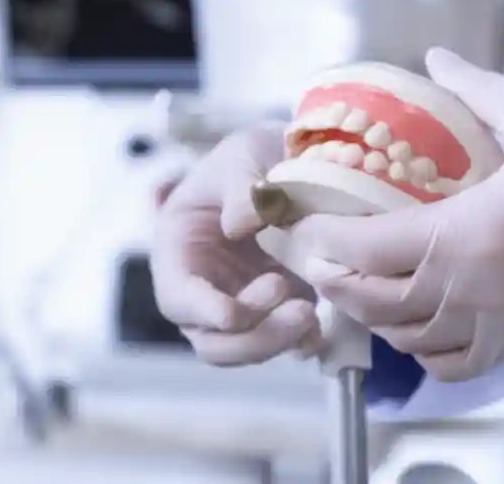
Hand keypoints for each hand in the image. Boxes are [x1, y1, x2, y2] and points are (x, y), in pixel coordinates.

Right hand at [151, 123, 322, 365]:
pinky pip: (285, 344)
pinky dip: (303, 342)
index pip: (178, 296)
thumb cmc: (253, 155)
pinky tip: (325, 321)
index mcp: (179, 248)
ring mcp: (241, 302)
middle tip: (295, 308)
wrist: (293, 161)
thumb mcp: (242, 154)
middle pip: (212, 341)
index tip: (233, 313)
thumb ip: (241, 185)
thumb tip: (242, 222)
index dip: (201, 312)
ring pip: (247, 349)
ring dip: (279, 341)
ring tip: (312, 310)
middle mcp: (205, 286)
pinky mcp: (278, 311)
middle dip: (251, 336)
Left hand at [293, 48, 503, 380]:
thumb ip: (473, 89)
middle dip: (333, 277)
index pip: (365, 247)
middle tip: (314, 248)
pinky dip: (422, 348)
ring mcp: (501, 322)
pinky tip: (415, 318)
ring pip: (407, 338)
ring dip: (371, 312)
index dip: (321, 236)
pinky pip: (455, 364)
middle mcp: (474, 290)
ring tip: (354, 277)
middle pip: (372, 300)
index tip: (299, 217)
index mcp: (468, 232)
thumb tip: (433, 60)